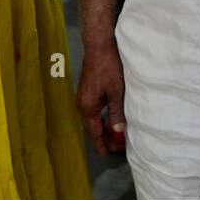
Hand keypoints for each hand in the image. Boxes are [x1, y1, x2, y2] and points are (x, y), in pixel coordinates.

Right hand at [77, 39, 126, 156]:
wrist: (99, 45)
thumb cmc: (109, 67)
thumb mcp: (117, 91)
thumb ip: (116, 112)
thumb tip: (117, 131)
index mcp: (88, 107)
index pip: (94, 132)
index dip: (102, 144)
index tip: (107, 155)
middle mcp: (82, 104)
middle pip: (92, 126)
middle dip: (104, 137)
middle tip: (117, 146)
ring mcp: (83, 96)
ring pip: (93, 118)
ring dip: (103, 126)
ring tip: (116, 133)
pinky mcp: (87, 90)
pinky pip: (94, 109)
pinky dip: (102, 116)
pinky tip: (111, 116)